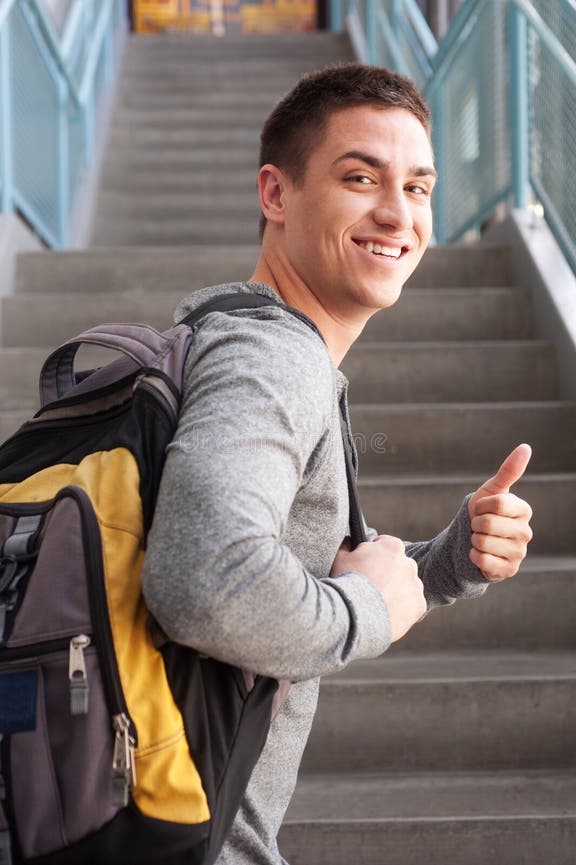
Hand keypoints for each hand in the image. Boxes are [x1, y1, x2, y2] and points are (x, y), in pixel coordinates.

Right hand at [331, 535, 425, 641]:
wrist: (355, 614)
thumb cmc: (346, 582)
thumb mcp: (340, 557)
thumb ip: (347, 545)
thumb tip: (348, 541)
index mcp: (392, 547)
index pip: (386, 544)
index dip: (375, 554)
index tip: (367, 565)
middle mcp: (409, 563)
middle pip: (399, 565)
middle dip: (388, 573)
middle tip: (371, 586)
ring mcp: (416, 585)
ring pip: (407, 586)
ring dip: (397, 591)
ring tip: (377, 603)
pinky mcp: (419, 605)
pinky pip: (412, 606)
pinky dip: (402, 609)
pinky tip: (387, 613)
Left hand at [467, 444, 532, 580]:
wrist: (470, 541)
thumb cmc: (482, 513)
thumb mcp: (491, 491)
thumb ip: (508, 471)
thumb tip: (526, 447)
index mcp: (523, 510)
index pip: (497, 503)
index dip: (481, 506)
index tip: (481, 509)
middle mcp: (526, 532)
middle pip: (488, 524)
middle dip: (475, 524)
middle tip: (479, 527)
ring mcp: (519, 553)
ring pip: (483, 542)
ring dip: (473, 540)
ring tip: (480, 540)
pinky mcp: (509, 571)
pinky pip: (482, 560)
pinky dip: (473, 556)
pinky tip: (479, 555)